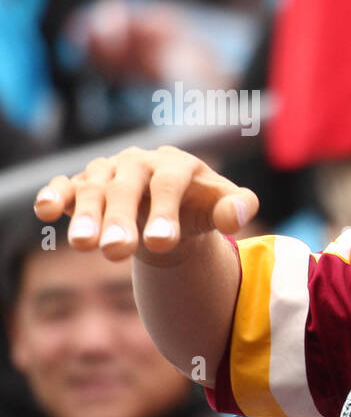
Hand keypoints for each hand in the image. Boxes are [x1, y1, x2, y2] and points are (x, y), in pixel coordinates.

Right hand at [33, 146, 258, 263]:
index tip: (162, 244)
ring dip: (86, 215)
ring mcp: (109, 172)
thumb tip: (237, 215)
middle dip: (121, 219)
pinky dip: (54, 195)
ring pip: (94, 190)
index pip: (169, 185)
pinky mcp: (84, 184)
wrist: (172, 203)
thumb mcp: (223, 205)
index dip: (165, 212)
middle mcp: (139, 164)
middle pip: (127, 188)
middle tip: (117, 252)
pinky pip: (66, 186)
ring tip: (84, 245)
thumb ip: (237, 207)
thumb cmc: (200, 204)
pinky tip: (46, 210)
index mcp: (176, 165)